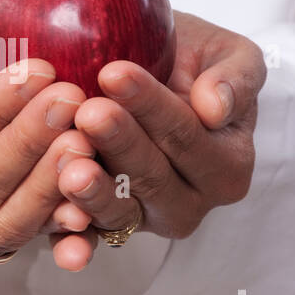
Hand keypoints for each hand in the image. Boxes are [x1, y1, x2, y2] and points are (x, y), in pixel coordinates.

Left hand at [52, 11, 266, 267]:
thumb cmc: (190, 62)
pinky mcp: (106, 230)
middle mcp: (190, 202)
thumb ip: (236, 78)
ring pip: (119, 210)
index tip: (114, 73)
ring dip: (93, 192)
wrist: (147, 75)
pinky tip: (58, 228)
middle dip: (118, 143)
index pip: (187, 135)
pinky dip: (72, 239)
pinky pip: (88, 239)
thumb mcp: (229, 55)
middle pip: (152, 176)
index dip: (152, 107)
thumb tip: (216, 109)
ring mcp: (146, 219)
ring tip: (68, 160)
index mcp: (227, 166)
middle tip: (88, 112)